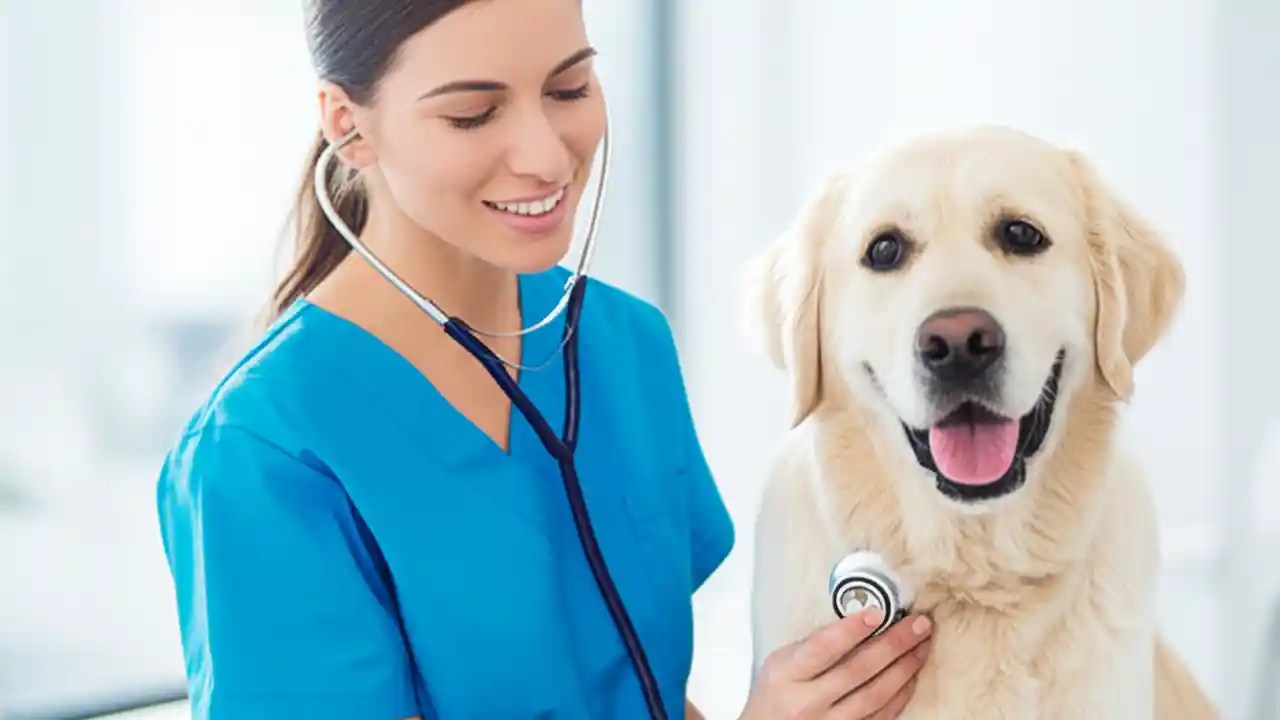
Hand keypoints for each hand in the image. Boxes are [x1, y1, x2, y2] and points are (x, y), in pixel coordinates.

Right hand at [741, 609, 931, 718]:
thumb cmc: (774, 694)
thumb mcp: (779, 662)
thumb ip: (813, 643)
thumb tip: (858, 621)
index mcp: (787, 675)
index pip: (823, 648)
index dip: (852, 629)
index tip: (878, 612)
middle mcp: (808, 703)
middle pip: (858, 669)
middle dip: (894, 643)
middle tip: (919, 624)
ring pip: (876, 695)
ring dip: (905, 668)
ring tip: (922, 646)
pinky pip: (882, 717)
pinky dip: (901, 695)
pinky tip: (911, 676)